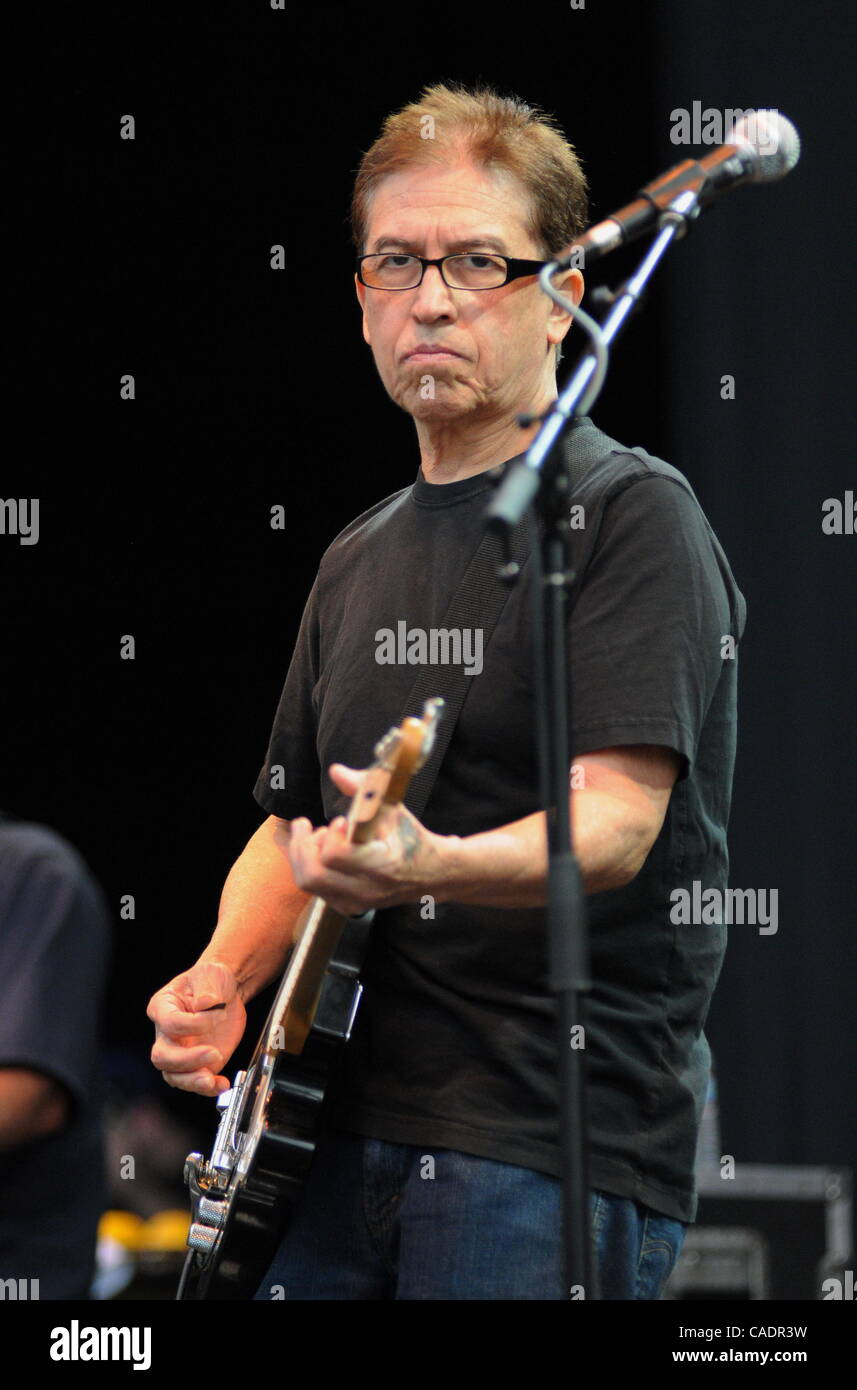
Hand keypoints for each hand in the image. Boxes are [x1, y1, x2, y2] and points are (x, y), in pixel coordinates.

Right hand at [147, 960, 246, 1095]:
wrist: (225, 993)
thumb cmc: (210, 980)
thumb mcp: (211, 973)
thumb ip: (207, 986)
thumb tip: (205, 1003)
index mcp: (163, 1007)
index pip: (169, 1023)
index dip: (193, 1024)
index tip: (216, 1015)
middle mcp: (166, 1034)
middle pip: (163, 1056)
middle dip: (187, 1060)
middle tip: (213, 1054)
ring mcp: (180, 1051)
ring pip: (173, 1075)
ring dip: (192, 1080)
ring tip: (212, 1080)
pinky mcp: (196, 1064)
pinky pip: (194, 1082)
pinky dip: (208, 1088)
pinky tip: (221, 1083)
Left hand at [279, 762, 449, 915]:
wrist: (431, 873)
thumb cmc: (411, 838)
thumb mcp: (393, 809)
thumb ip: (364, 789)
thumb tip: (337, 771)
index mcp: (381, 867)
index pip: (335, 856)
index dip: (330, 836)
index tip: (340, 822)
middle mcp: (366, 890)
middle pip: (312, 874)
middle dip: (302, 846)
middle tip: (308, 826)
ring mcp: (355, 902)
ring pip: (308, 882)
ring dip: (303, 855)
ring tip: (316, 836)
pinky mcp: (347, 906)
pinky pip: (314, 889)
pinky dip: (309, 866)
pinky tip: (321, 850)